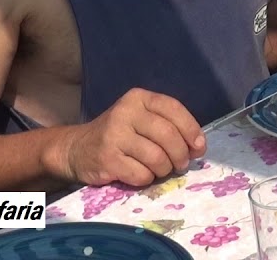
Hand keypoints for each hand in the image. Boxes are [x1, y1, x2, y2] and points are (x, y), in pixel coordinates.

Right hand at [55, 88, 203, 186]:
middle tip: (180, 164)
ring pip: (157, 158)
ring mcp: (114, 136)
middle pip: (168, 136)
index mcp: (138, 98)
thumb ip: (169, 126)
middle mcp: (125, 112)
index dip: (191, 130)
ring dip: (164, 169)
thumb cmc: (119, 134)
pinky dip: (147, 179)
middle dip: (181, 155)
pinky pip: (141, 175)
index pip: (174, 109)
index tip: (199, 147)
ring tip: (159, 169)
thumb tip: (199, 146)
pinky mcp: (107, 159)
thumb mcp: (142, 119)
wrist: (77, 148)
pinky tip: (140, 174)